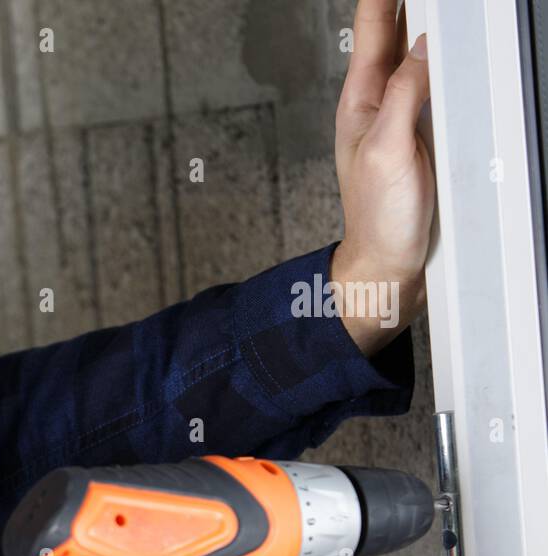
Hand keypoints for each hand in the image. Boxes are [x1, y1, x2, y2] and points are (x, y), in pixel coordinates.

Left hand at [332, 0, 434, 354]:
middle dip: (410, 2)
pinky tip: (457, 50)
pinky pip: (440, 84)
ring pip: (420, 54)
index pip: (372, 26)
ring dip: (431, 26)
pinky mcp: (428, 134)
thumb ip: (403, 94)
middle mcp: (381, 101)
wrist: (390, 265)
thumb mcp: (387, 150)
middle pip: (397, 31)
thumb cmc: (378, 219)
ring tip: (444, 9)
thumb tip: (423, 46)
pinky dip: (449, 61)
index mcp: (361, 99)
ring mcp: (405, 116)